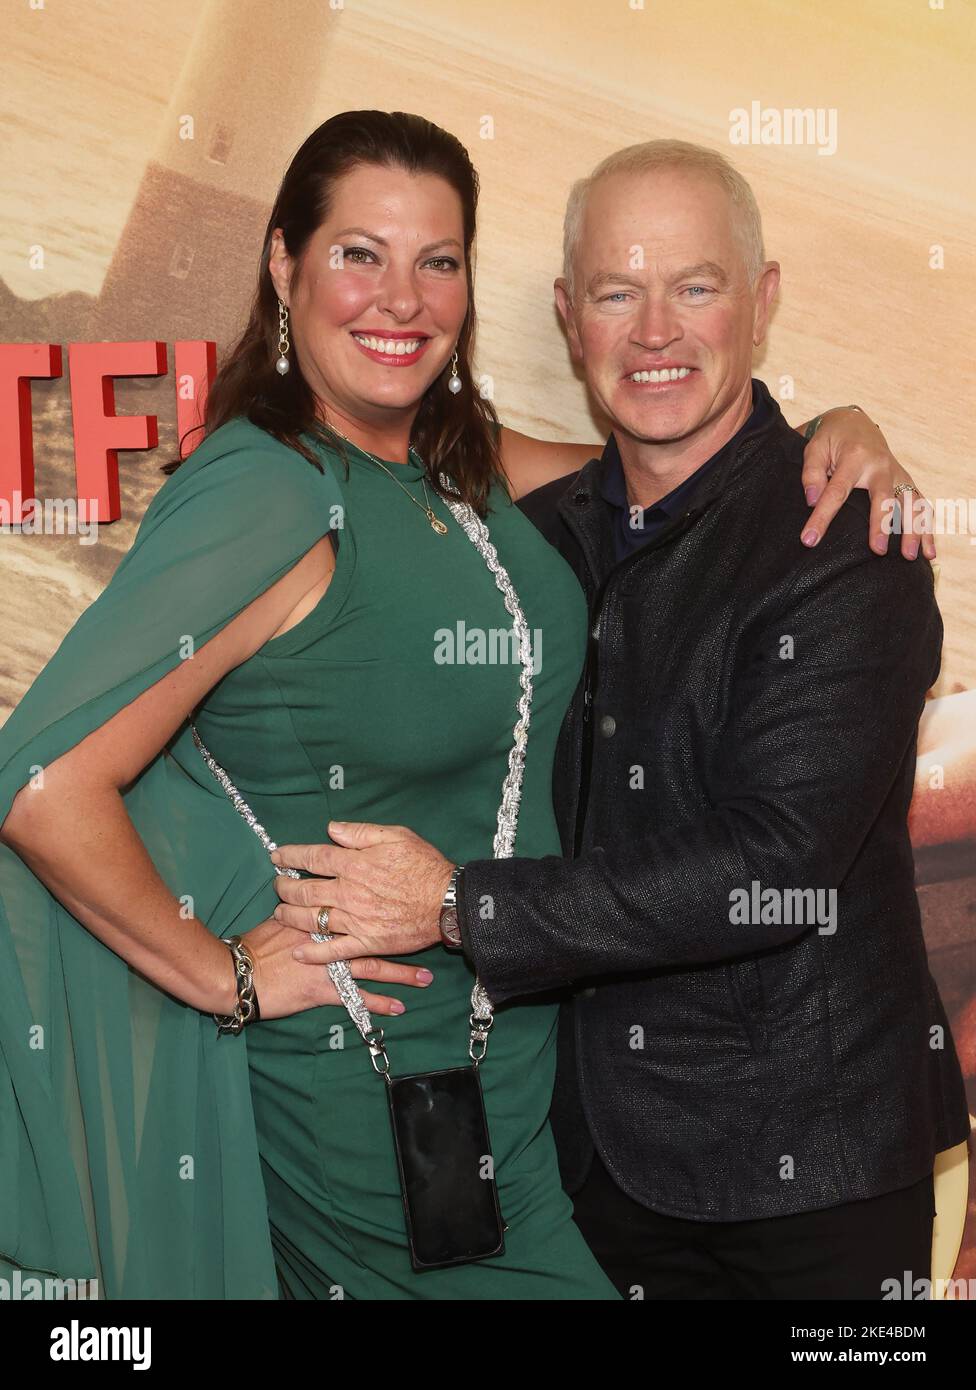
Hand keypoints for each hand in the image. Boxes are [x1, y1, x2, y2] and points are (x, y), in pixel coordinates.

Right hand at [231, 914, 433, 1018]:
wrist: (240, 974)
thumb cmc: (257, 945)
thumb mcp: (280, 915)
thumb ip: (303, 902)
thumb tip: (317, 888)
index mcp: (321, 916)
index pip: (356, 904)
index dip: (383, 902)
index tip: (407, 901)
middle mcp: (330, 939)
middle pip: (373, 934)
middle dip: (403, 937)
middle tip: (428, 938)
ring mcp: (328, 966)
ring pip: (371, 967)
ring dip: (400, 973)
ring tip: (425, 977)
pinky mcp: (323, 991)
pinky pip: (356, 998)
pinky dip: (378, 1003)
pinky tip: (398, 1007)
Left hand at [269, 821, 452, 965]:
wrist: (448, 901)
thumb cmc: (424, 865)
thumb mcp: (396, 835)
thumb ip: (360, 832)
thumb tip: (331, 830)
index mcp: (355, 864)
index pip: (313, 858)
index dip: (291, 856)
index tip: (277, 855)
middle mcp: (349, 892)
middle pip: (305, 890)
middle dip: (284, 887)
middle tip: (277, 885)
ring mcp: (355, 920)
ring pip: (312, 919)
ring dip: (290, 916)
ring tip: (279, 912)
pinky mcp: (366, 942)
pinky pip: (333, 950)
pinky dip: (313, 951)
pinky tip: (299, 950)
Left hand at [800, 407, 934, 560]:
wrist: (855, 423)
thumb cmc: (831, 440)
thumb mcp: (814, 450)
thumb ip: (811, 475)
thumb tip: (812, 501)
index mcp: (854, 457)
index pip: (836, 492)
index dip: (822, 517)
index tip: (809, 540)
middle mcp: (881, 466)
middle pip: (883, 497)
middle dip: (881, 524)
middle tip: (877, 551)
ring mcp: (897, 474)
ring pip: (911, 502)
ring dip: (914, 530)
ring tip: (911, 557)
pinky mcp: (906, 481)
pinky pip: (920, 505)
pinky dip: (926, 527)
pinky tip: (928, 552)